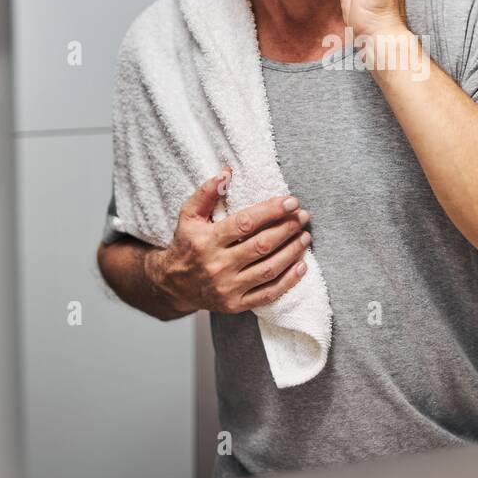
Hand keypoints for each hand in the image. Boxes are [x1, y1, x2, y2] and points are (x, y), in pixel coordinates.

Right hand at [146, 167, 311, 313]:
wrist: (172, 285)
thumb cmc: (186, 244)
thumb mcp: (189, 216)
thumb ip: (206, 193)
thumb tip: (227, 172)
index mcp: (207, 241)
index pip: (245, 223)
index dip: (271, 211)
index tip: (291, 201)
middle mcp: (218, 265)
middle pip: (261, 245)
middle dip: (287, 228)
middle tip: (304, 217)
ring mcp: (227, 287)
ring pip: (268, 269)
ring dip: (292, 252)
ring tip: (305, 236)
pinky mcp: (235, 304)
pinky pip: (268, 294)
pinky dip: (289, 281)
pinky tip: (301, 265)